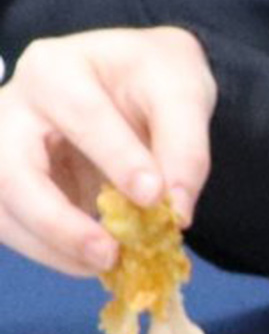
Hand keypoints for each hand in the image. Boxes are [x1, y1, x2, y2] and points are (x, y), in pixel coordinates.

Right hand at [0, 28, 213, 274]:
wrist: (134, 82)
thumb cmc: (152, 77)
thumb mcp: (182, 89)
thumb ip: (185, 147)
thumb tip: (176, 213)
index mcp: (55, 68)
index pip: (81, 114)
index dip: (116, 158)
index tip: (154, 196)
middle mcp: (12, 108)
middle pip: (10, 172)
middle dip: (57, 221)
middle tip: (110, 253)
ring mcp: (0, 149)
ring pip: (2, 207)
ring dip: (50, 245)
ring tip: (106, 265)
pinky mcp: (7, 186)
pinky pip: (11, 225)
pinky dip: (49, 250)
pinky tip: (89, 261)